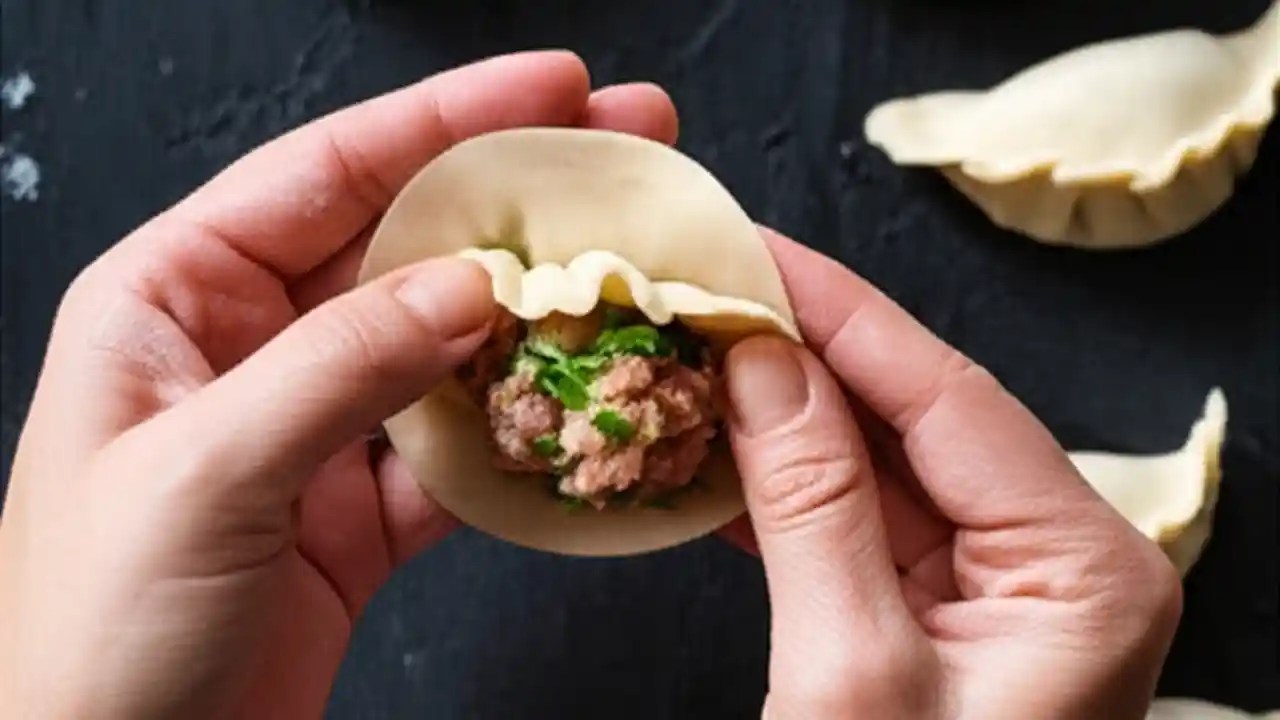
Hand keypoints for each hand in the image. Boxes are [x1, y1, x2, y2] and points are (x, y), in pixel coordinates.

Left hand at [0, 51, 679, 718]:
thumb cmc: (93, 636)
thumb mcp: (206, 474)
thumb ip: (342, 366)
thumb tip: (470, 286)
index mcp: (175, 298)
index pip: (330, 171)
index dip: (450, 120)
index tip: (555, 87)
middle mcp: (248, 346)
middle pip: (406, 243)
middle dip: (520, 201)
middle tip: (627, 157)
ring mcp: (313, 425)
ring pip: (447, 342)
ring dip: (538, 317)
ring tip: (631, 278)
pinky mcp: (359, 505)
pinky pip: (459, 445)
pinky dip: (523, 432)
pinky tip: (583, 409)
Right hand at [720, 231, 1182, 719]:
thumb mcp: (852, 673)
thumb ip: (814, 506)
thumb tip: (764, 365)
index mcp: (1085, 567)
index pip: (948, 397)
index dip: (841, 313)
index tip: (756, 252)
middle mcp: (1060, 563)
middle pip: (917, 420)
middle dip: (805, 357)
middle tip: (714, 291)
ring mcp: (1001, 591)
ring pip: (881, 468)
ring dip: (784, 420)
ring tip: (698, 357)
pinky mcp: (941, 619)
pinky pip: (859, 525)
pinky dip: (784, 491)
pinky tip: (719, 454)